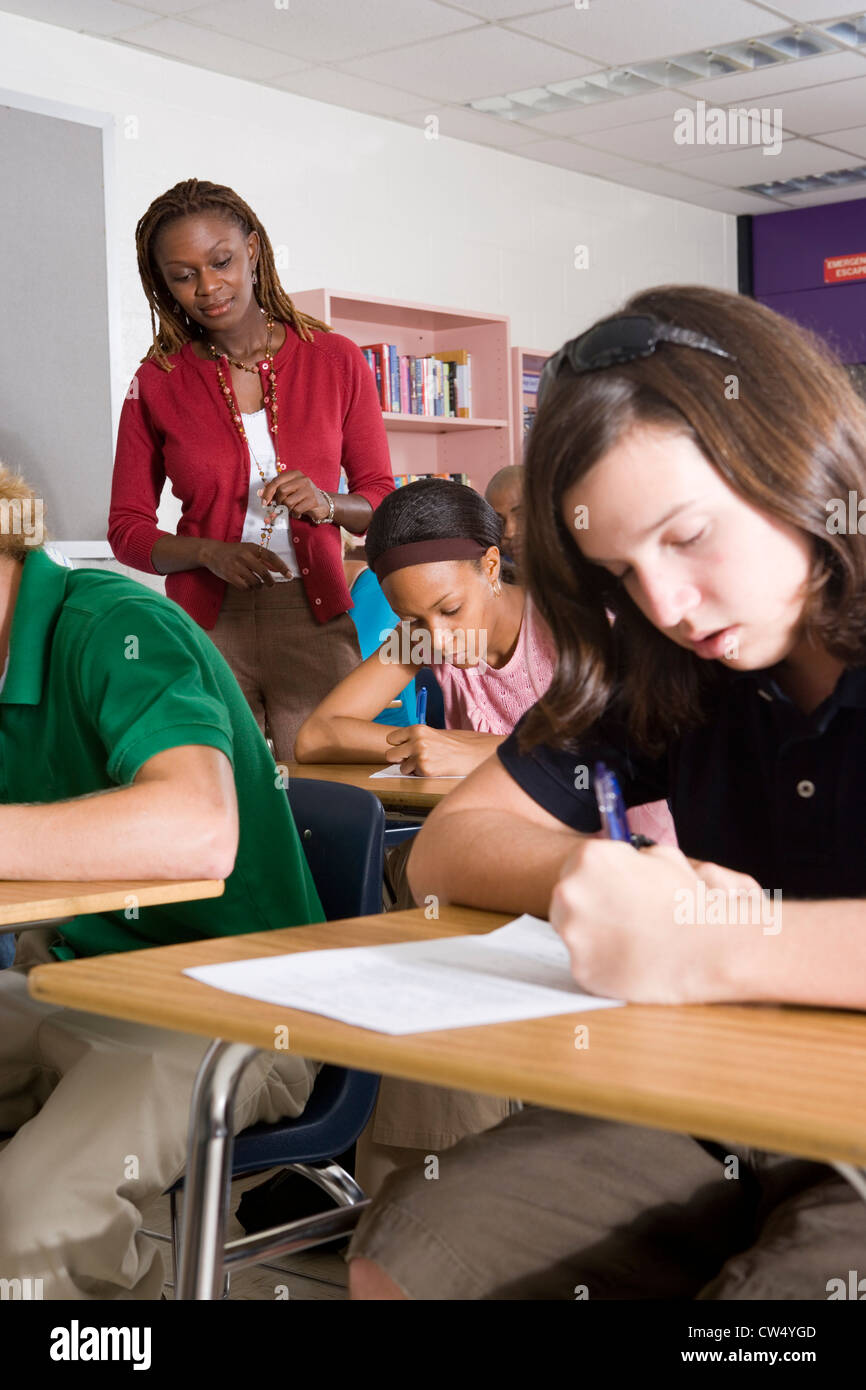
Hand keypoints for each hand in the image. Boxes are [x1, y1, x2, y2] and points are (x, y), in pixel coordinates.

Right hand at [198, 540, 290, 589]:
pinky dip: (249, 588)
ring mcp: (236, 566)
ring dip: (259, 586)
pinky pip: (245, 587)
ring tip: (257, 584)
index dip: (282, 567)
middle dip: (270, 581)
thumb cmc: (234, 552)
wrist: (212, 552)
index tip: (289, 575)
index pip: (271, 557)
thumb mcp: (249, 549)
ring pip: (255, 582)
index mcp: (252, 547)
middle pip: (264, 573)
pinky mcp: (230, 576)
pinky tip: (247, 585)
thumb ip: (263, 559)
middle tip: (271, 584)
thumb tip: (279, 569)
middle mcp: (245, 556)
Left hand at [259, 470, 330, 522]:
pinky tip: (298, 513)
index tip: (264, 502)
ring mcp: (309, 490)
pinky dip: (295, 514)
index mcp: (295, 474)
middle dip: (279, 502)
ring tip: (292, 509)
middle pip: (281, 491)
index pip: (277, 481)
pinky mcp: (313, 501)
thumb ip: (275, 490)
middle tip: (281, 506)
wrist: (323, 503)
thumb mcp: (290, 490)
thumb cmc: (303, 496)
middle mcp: (303, 479)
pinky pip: (296, 510)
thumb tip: (260, 493)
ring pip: (288, 502)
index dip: (268, 492)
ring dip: (287, 509)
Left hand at [384, 726, 488, 776]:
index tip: (405, 748)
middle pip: (390, 754)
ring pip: (402, 768)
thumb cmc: (455, 744)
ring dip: (412, 768)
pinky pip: (414, 775)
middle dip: (400, 759)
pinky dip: (422, 774)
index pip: (391, 738)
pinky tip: (434, 768)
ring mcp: (421, 756)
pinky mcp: (426, 770)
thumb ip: (415, 739)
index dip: (398, 745)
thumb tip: (399, 748)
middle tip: (413, 759)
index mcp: (417, 729)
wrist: (473, 753)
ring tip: (429, 763)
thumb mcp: (433, 734)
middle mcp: (417, 741)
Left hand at [548, 841, 765, 1004]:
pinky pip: (585, 963)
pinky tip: (630, 960)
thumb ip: (636, 857)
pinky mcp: (581, 968)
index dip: (599, 878)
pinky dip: (603, 963)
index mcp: (588, 859)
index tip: (615, 890)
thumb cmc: (689, 901)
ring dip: (593, 934)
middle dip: (589, 906)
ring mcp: (572, 933)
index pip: (577, 865)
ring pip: (572, 931)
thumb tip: (631, 860)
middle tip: (621, 917)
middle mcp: (570, 892)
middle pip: (567, 897)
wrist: (706, 947)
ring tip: (630, 939)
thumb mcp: (665, 857)